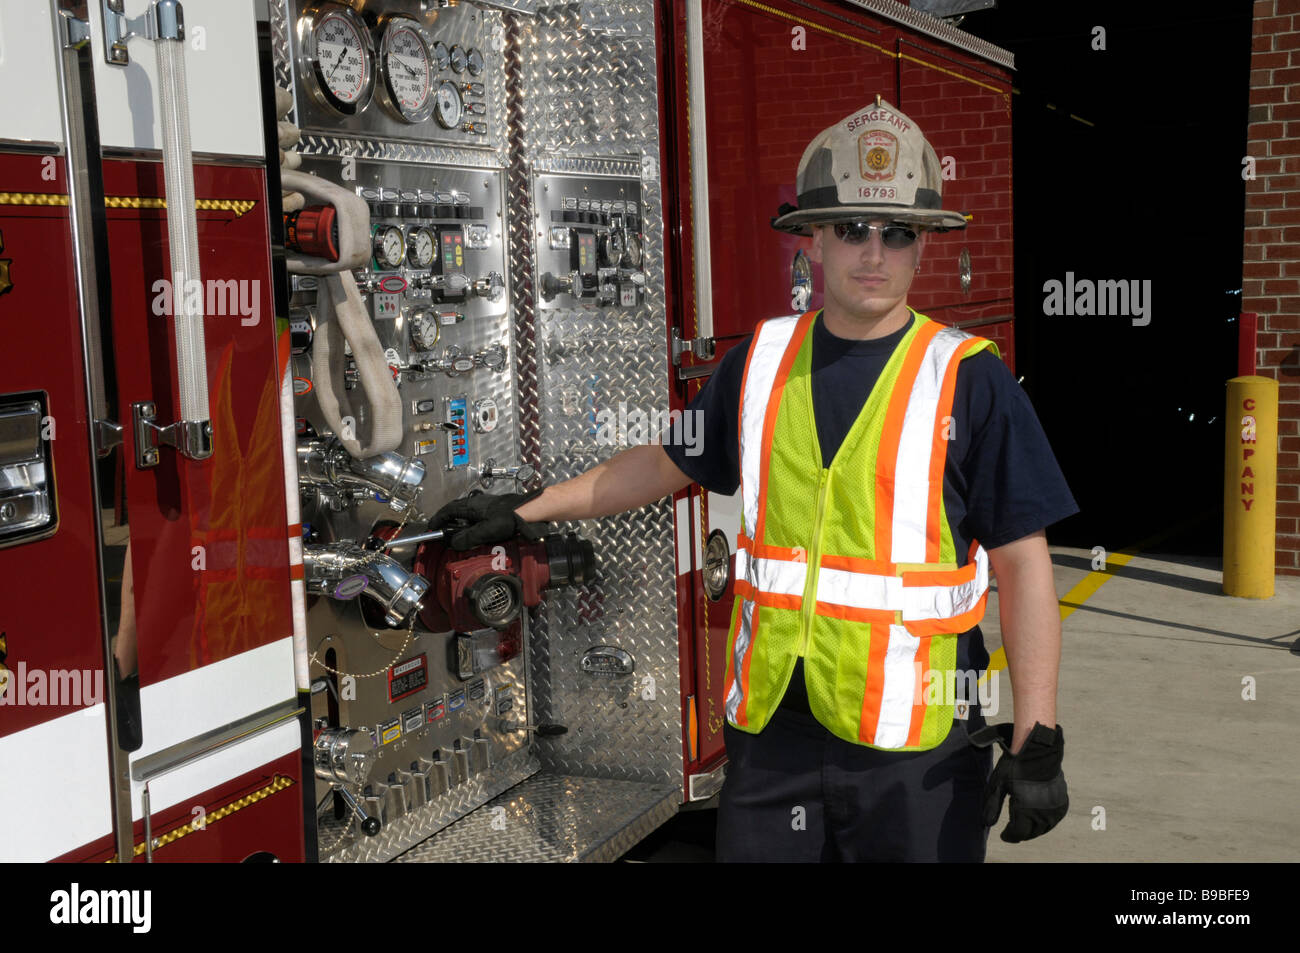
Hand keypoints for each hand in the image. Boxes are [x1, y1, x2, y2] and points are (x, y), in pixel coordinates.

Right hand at [427, 487, 546, 550]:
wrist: (528, 511)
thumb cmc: (509, 517)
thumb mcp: (486, 531)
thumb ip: (468, 538)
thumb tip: (454, 544)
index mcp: (471, 506)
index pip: (448, 511)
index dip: (438, 519)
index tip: (432, 526)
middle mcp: (476, 503)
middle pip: (455, 510)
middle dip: (447, 520)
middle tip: (442, 529)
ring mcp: (485, 505)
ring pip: (466, 512)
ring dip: (459, 522)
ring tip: (457, 533)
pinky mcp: (493, 509)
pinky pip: (475, 515)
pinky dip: (470, 523)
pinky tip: (474, 531)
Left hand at [973, 721, 1067, 842]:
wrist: (1038, 750)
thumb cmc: (1015, 765)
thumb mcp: (998, 784)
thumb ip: (992, 806)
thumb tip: (987, 824)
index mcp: (1025, 809)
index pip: (1018, 833)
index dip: (1009, 835)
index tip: (1004, 835)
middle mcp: (1042, 812)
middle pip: (1031, 832)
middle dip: (1021, 833)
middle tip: (1013, 831)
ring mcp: (1054, 808)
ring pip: (1044, 828)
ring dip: (1034, 830)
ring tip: (1025, 826)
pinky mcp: (1062, 801)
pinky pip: (1054, 819)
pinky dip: (1046, 822)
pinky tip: (1038, 818)